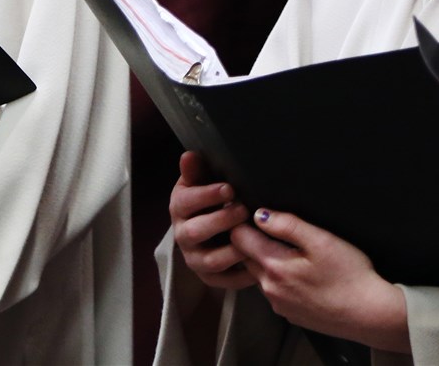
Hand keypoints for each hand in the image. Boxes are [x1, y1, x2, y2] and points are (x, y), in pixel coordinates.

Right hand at [169, 150, 256, 289]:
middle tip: (244, 210)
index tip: (229, 188)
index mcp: (179, 208)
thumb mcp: (202, 182)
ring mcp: (196, 260)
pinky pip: (226, 281)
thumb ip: (197, 171)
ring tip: (253, 238)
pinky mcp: (210, 278)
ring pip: (211, 261)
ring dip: (233, 250)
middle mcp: (183, 236)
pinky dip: (242, 275)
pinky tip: (259, 264)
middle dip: (220, 221)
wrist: (209, 230)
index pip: (185, 202)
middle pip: (195, 232)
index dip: (206, 196)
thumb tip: (189, 155)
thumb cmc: (210, 200)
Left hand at [228, 207, 410, 352]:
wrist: (370, 314)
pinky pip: (275, 291)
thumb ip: (287, 225)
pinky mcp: (290, 314)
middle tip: (274, 228)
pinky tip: (303, 275)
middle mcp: (270, 289)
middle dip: (253, 240)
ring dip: (267, 261)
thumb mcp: (321, 241)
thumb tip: (260, 214)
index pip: (239, 238)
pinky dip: (280, 279)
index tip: (253, 212)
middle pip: (246, 257)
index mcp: (274, 267)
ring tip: (292, 251)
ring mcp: (279, 304)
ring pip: (260, 274)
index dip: (243, 221)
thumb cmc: (351, 276)